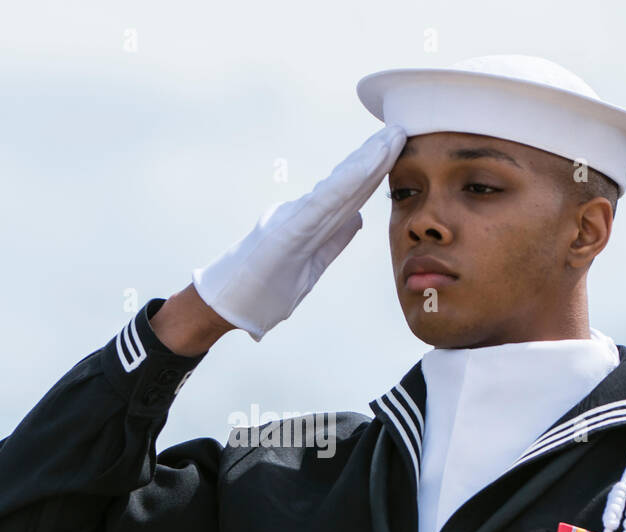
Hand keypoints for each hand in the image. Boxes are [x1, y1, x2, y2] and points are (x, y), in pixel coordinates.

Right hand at [191, 125, 406, 341]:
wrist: (225, 308)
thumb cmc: (260, 292)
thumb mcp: (309, 269)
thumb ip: (332, 243)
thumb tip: (357, 220)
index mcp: (310, 226)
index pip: (350, 196)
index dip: (374, 172)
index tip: (395, 149)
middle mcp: (301, 216)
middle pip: (347, 185)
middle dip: (375, 158)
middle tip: (400, 130)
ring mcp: (293, 222)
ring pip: (337, 188)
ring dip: (365, 162)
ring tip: (389, 138)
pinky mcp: (286, 233)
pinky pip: (320, 206)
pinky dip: (343, 185)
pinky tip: (363, 168)